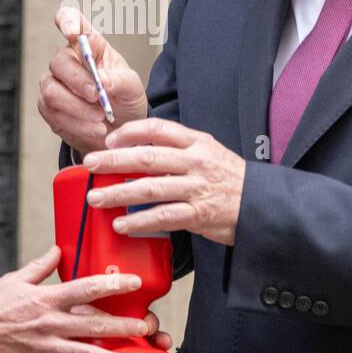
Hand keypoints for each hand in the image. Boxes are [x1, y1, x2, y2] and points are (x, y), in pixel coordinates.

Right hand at [0, 245, 153, 352]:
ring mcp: (44, 348)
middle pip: (94, 325)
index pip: (87, 288)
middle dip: (124, 327)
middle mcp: (49, 323)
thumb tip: (57, 250)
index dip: (113, 284)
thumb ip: (40, 266)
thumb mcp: (15, 278)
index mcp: (46, 298)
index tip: (133, 282)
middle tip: (145, 327)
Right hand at [38, 6, 148, 157]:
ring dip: (78, 108)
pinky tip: (94, 129)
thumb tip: (101, 81)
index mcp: (90, 45)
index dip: (67, 21)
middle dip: (78, 82)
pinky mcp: (48, 108)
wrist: (119, 132)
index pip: (70, 20)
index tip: (72, 32)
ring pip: (51, 90)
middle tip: (98, 97)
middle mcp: (68, 61)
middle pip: (59, 62)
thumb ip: (119, 81)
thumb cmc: (125, 101)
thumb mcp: (132, 88)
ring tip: (100, 119)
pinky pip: (53, 113)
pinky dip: (76, 124)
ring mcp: (54, 84)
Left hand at [81, 117, 245, 246]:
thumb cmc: (229, 180)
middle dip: (113, 160)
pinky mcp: (200, 214)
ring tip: (95, 198)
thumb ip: (176, 150)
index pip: (157, 128)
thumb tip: (135, 153)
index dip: (129, 132)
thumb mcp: (207, 153)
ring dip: (118, 193)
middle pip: (147, 156)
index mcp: (196, 142)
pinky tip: (121, 224)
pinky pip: (163, 216)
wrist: (262, 205)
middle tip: (89, 164)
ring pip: (151, 187)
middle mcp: (195, 161)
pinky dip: (139, 221)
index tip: (108, 140)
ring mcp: (197, 188)